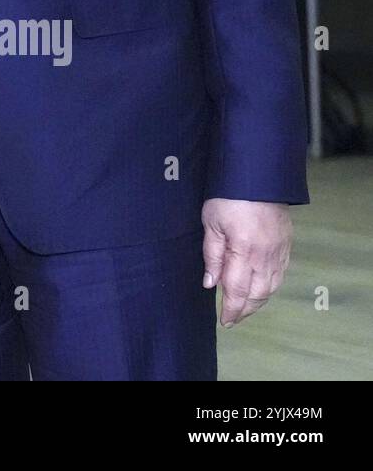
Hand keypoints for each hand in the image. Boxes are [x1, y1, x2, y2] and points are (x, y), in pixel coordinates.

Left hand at [202, 198, 292, 326]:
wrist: (259, 176)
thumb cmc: (229, 196)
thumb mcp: (211, 222)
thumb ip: (212, 255)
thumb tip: (211, 284)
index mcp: (244, 251)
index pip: (237, 290)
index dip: (231, 309)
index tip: (224, 321)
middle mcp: (265, 256)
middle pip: (257, 294)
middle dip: (244, 309)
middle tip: (232, 318)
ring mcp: (279, 252)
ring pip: (271, 287)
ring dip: (258, 301)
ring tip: (244, 307)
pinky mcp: (286, 246)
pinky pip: (279, 275)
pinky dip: (269, 287)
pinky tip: (260, 289)